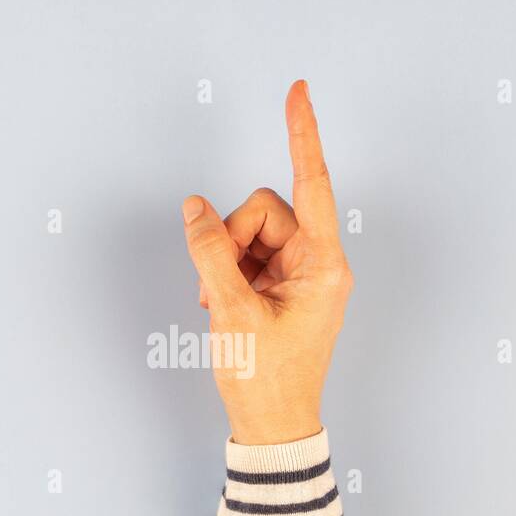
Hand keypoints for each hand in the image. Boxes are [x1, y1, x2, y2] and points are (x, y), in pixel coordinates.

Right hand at [180, 80, 351, 445]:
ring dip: (222, 258)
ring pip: (248, 231)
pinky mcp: (278, 284)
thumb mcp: (231, 310)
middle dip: (230, 237)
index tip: (298, 90)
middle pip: (264, 210)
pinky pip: (242, 253)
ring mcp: (296, 273)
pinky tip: (220, 304)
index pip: (311, 184)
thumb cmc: (265, 377)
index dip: (302, 133)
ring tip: (219, 303)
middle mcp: (316, 261)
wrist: (270, 425)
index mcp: (323, 264)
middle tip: (218, 283)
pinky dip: (224, 271)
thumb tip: (193, 206)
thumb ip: (208, 251)